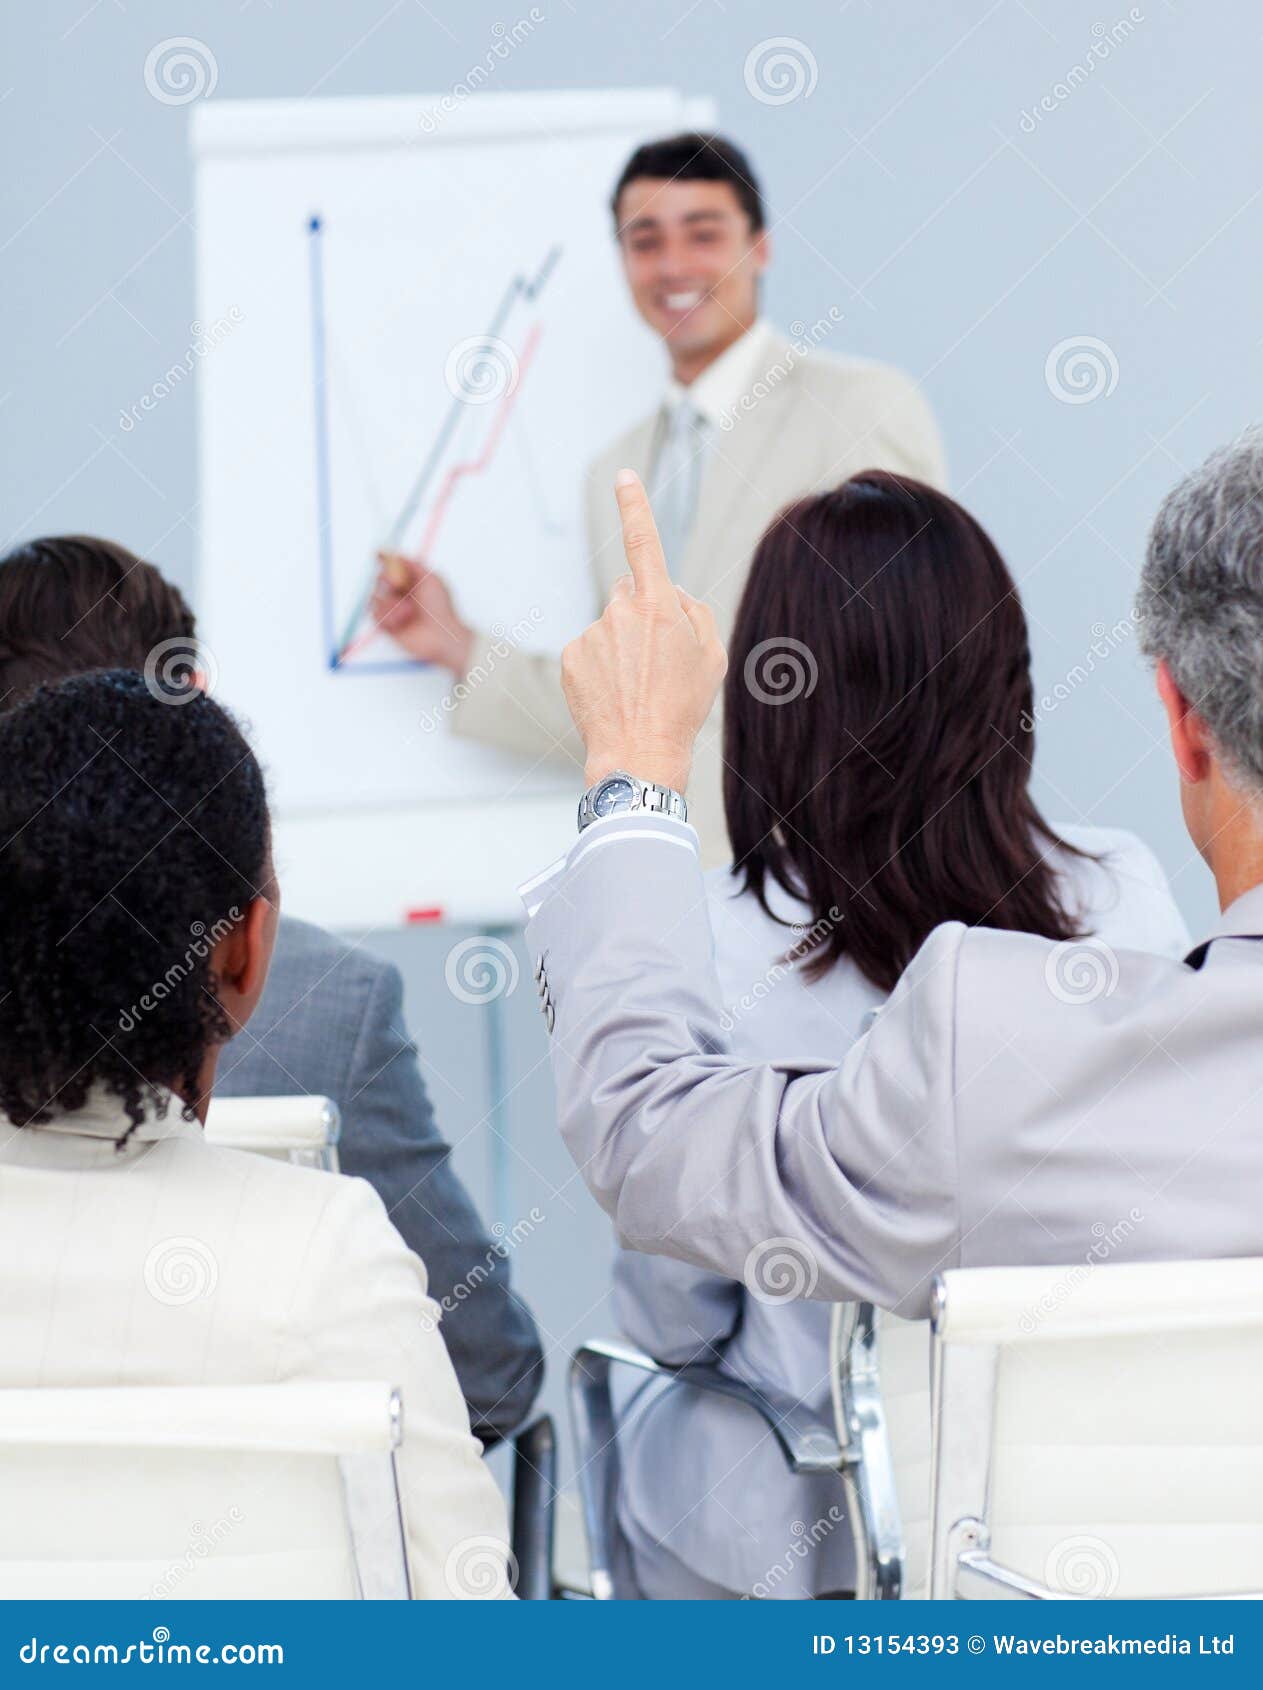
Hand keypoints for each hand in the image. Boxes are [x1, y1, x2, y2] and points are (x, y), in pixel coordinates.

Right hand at [370, 552, 474, 675]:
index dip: (384, 560)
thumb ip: (414, 564)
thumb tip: (396, 554)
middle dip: (386, 579)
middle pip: (378, 578)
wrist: (442, 635)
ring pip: (374, 597)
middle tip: (398, 584)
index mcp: (410, 582)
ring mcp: (392, 609)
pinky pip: (375, 615)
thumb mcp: (432, 579)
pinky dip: (389, 617)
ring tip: (408, 611)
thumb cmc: (442, 609)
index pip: (391, 567)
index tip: (379, 554)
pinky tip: (403, 622)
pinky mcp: (386, 625)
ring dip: (390, 602)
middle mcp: (399, 594)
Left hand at [561, 469, 726, 792]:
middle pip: (630, 593)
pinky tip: (615, 693)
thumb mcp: (712, 655)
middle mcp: (619, 611)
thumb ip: (693, 611)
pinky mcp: (572, 657)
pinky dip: (602, 666)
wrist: (639, 752)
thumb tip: (668, 593)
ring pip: (611, 626)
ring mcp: (592, 634)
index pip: (643, 542)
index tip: (624, 477)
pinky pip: (591, 649)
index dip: (634, 505)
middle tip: (658, 661)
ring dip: (622, 646)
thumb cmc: (682, 706)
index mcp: (657, 605)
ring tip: (638, 686)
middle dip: (642, 613)